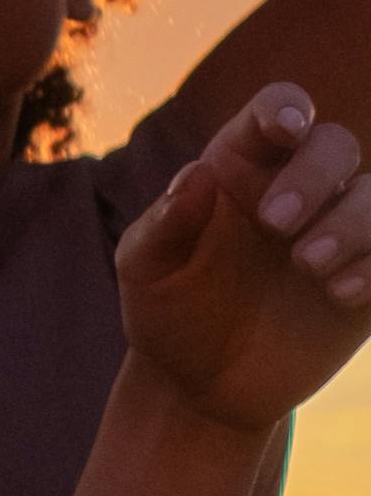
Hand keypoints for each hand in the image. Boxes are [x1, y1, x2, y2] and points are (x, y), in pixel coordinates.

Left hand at [118, 85, 370, 433]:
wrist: (201, 387)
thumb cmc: (169, 313)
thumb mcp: (147, 271)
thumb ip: (164, 224)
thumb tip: (194, 176)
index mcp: (241, 167)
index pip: (276, 111)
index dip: (287, 108)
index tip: (286, 129)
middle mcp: (298, 187)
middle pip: (334, 145)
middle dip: (314, 176)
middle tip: (277, 225)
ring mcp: (338, 230)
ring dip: (353, 223)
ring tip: (310, 267)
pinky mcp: (367, 275)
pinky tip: (340, 295)